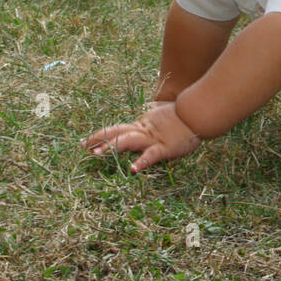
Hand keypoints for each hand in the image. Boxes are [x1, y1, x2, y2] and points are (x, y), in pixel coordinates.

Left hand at [81, 102, 201, 172]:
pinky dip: (141, 162)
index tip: (85, 142)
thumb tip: (148, 111)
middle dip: (99, 139)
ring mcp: (152, 139)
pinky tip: (132, 169)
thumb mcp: (162, 115)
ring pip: (128, 141)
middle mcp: (143, 131)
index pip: (117, 129)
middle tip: (83, 147)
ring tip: (97, 154)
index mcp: (142, 125)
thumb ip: (152, 114)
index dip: (101, 134)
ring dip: (112, 146)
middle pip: (117, 133)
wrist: (197, 113)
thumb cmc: (183, 115)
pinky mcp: (164, 148)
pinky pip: (150, 156)